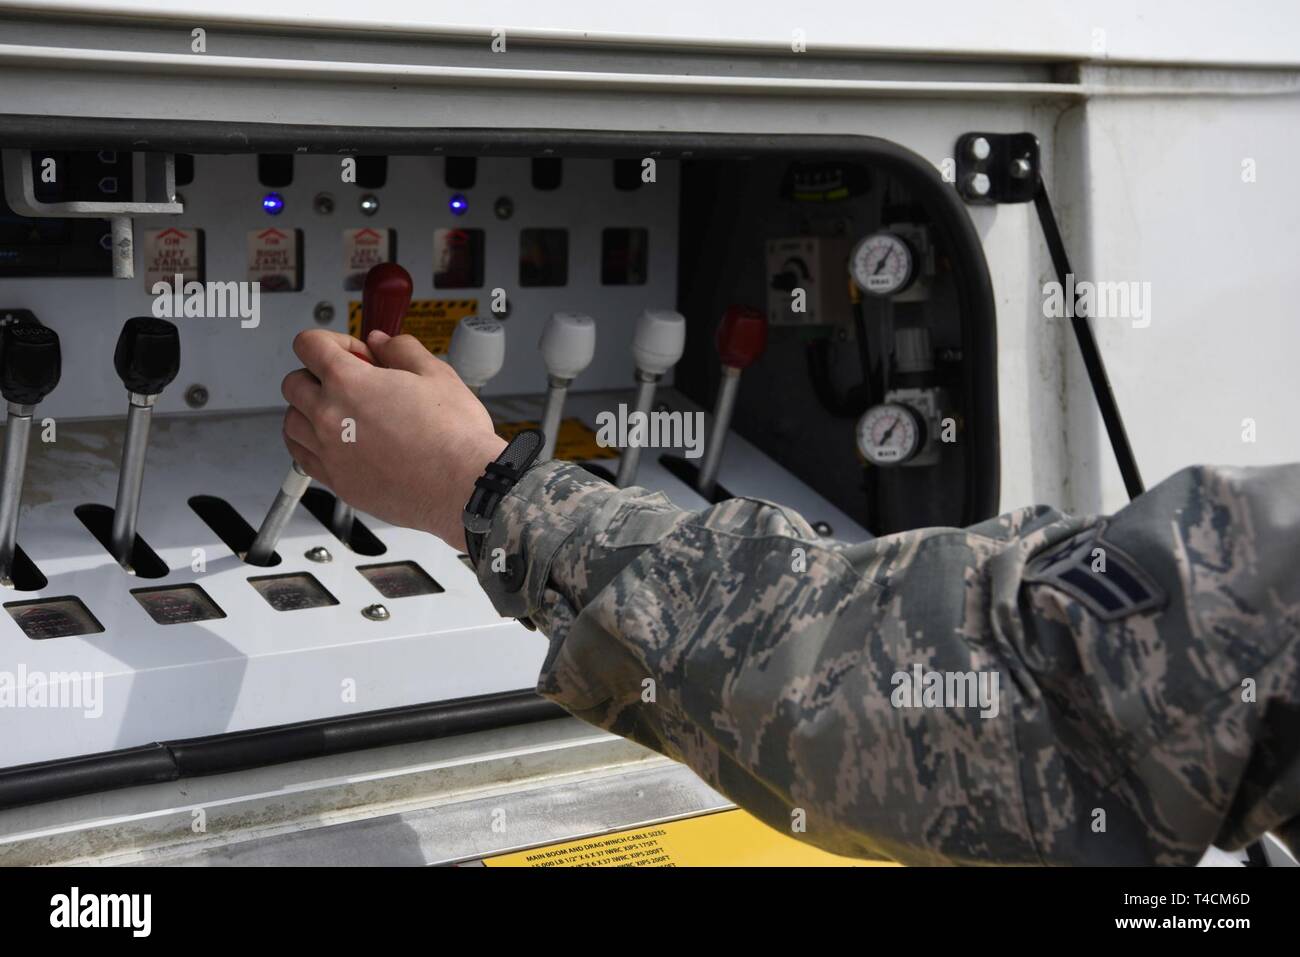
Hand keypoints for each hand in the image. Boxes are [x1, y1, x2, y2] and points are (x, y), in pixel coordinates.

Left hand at [281, 329, 505, 549]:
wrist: (462, 486)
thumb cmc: (454, 436)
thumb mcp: (437, 374)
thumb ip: (402, 350)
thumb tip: (383, 342)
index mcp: (350, 382)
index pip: (309, 344)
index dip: (329, 340)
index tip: (349, 350)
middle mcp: (330, 417)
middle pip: (293, 383)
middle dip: (317, 375)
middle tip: (347, 381)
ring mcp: (330, 454)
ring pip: (292, 422)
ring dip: (308, 410)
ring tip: (338, 412)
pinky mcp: (338, 483)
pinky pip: (302, 458)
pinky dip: (310, 445)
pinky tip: (332, 442)